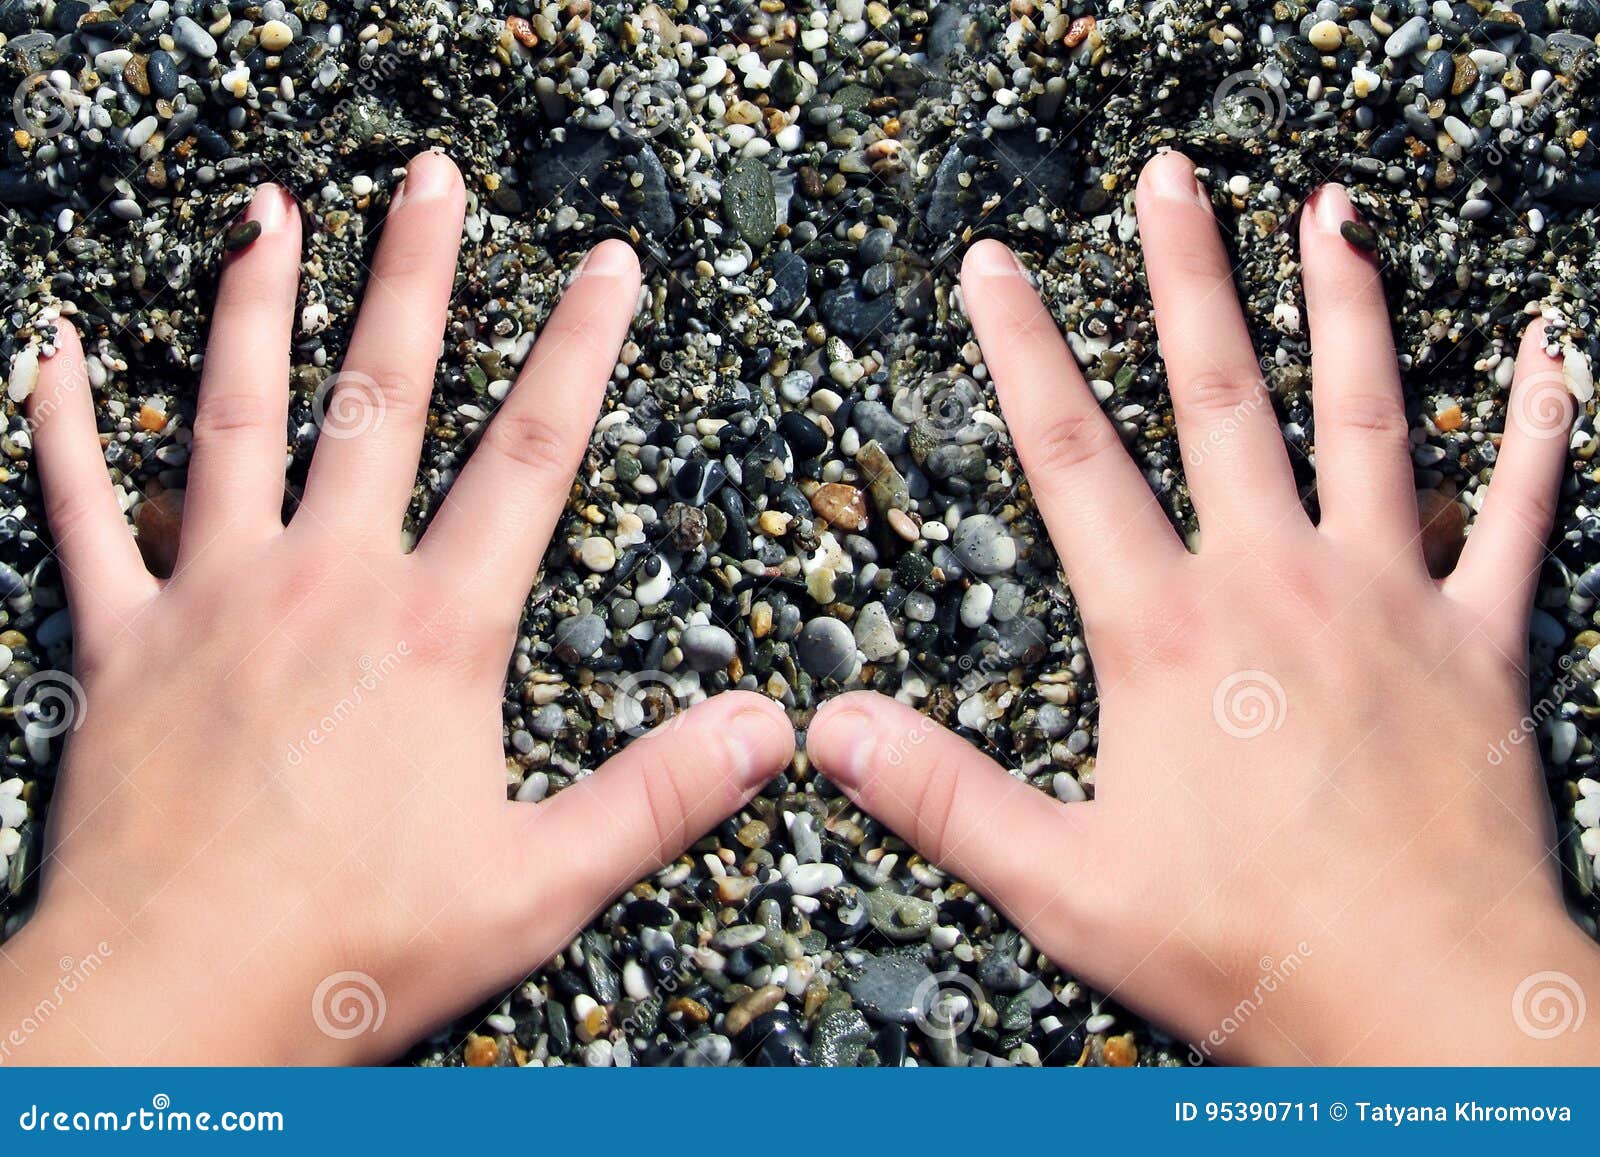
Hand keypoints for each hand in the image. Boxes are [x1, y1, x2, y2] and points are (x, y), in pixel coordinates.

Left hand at [2, 152, 792, 1063]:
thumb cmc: (359, 949)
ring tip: (267, 211)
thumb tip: (773, 724)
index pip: (529, 460)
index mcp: (436, 634)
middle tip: (427, 177)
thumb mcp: (541, 885)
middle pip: (380, 398)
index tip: (605, 265)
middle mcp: (327, 585)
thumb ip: (660, 795)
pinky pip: (79, 511)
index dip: (578, 353)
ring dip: (252, 306)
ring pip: (234, 420)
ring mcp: (215, 601)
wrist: (172, 1006)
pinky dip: (64, 426)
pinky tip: (52, 350)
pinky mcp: (121, 642)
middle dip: (411, 277)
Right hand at [808, 151, 1599, 1063]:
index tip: (997, 267)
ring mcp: (1387, 601)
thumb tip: (827, 727)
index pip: (1073, 463)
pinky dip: (1536, 424)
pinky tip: (1545, 351)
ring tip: (1331, 214)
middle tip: (1173, 180)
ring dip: (1345, 308)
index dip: (1023, 355)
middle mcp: (1276, 586)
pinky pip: (1520, 511)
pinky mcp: (1477, 642)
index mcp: (1168, 635)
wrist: (1422, 1000)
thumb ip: (941, 796)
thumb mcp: (1060, 883)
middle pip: (1222, 400)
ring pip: (1366, 420)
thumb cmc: (1242, 946)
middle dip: (1189, 279)